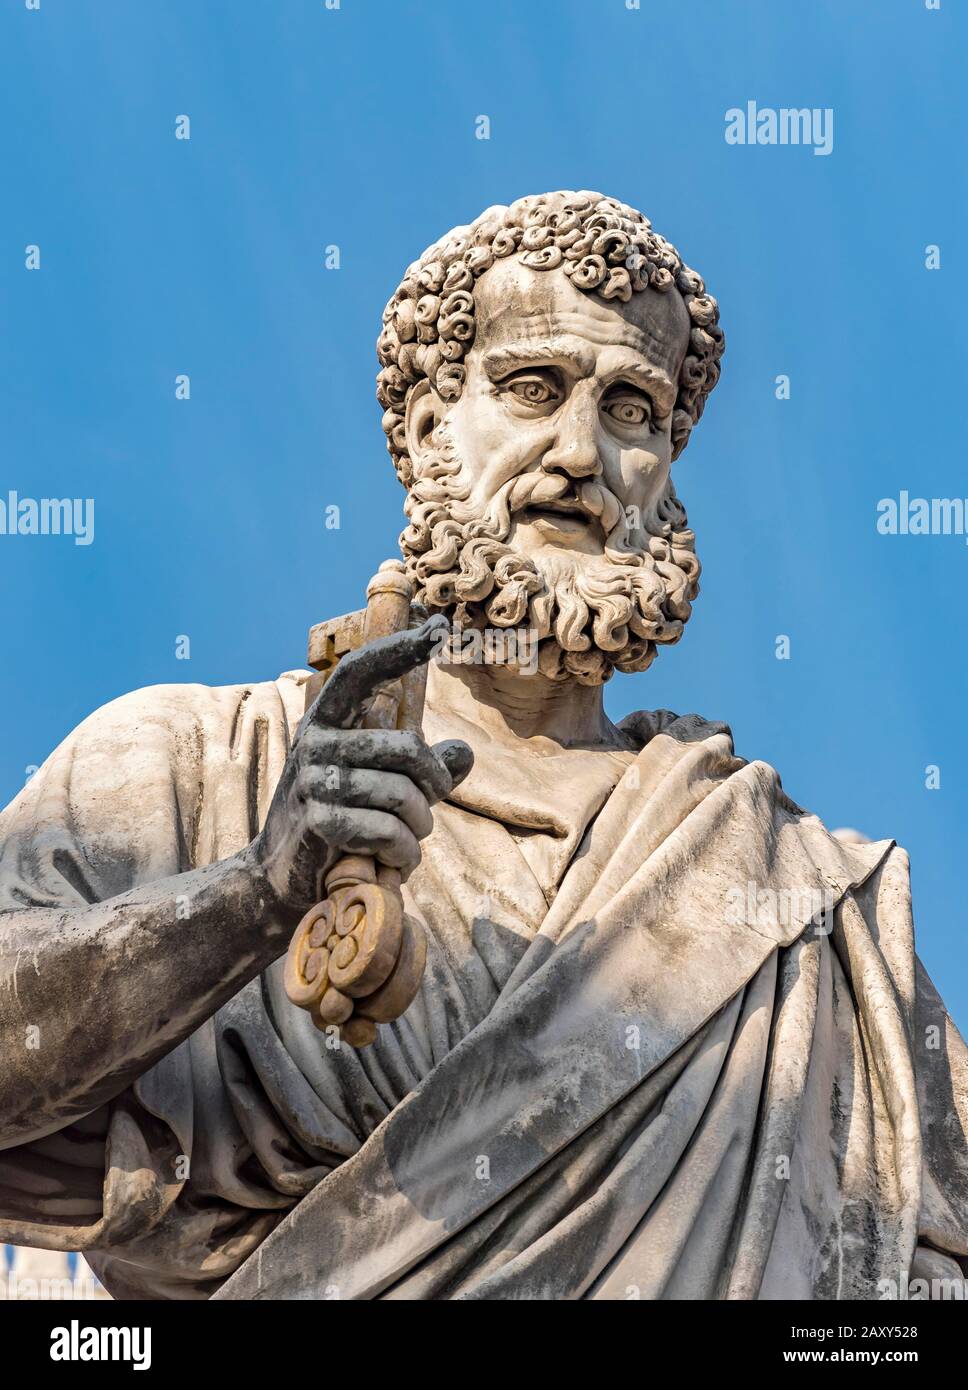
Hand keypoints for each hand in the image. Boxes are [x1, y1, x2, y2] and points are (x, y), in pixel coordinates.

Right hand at [251, 617, 472, 918]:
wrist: (281, 878)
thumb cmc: (340, 823)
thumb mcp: (381, 787)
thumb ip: (423, 769)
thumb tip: (465, 753)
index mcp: (326, 721)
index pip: (360, 672)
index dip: (397, 650)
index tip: (436, 629)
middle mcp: (314, 743)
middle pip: (406, 747)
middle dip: (434, 782)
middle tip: (434, 804)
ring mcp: (313, 782)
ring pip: (402, 795)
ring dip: (420, 826)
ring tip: (411, 840)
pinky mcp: (318, 822)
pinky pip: (387, 831)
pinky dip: (406, 852)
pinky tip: (400, 861)